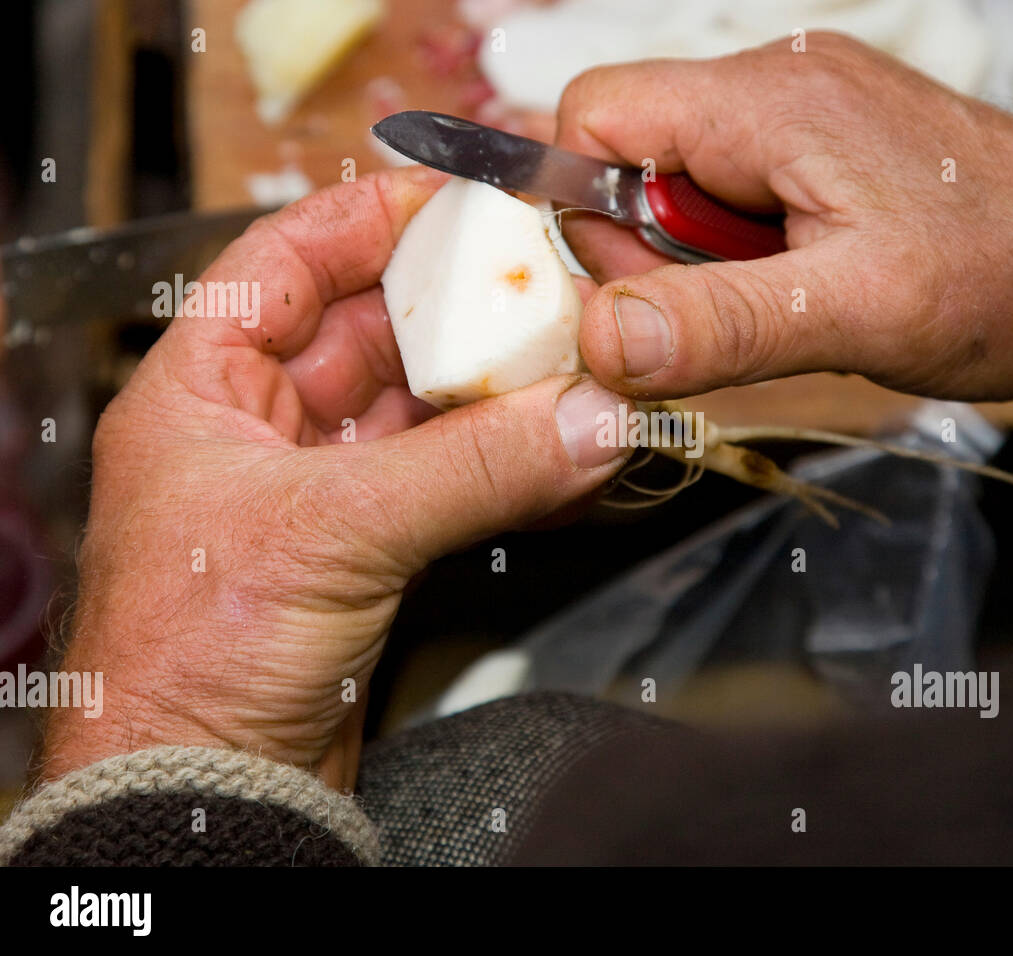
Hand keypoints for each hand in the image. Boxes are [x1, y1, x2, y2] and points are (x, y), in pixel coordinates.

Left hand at [42, 167, 629, 789]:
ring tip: (566, 368)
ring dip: (493, 397)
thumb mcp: (330, 532)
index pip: (281, 265)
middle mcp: (258, 436)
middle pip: (369, 335)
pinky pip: (448, 486)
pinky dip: (505, 471)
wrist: (200, 793)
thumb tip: (579, 418)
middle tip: (537, 288)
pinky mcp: (368, 556)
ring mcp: (318, 496)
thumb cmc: (182, 666)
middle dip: (456, 313)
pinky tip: (558, 456)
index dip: (365, 219)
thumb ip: (471, 469)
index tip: (451, 199)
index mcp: (201, 394)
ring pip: (419, 414)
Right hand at [557, 33, 1012, 401]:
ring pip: (683, 189)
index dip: (588, 212)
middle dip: (653, 253)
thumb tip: (600, 337)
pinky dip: (746, 260)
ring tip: (791, 302)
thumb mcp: (857, 313)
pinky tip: (806, 290)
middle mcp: (779, 90)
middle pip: (632, 159)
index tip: (638, 295)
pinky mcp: (829, 157)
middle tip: (733, 312)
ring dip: (706, 265)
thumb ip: (720, 323)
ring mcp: (806, 121)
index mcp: (769, 103)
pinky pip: (739, 202)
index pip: (594, 116)